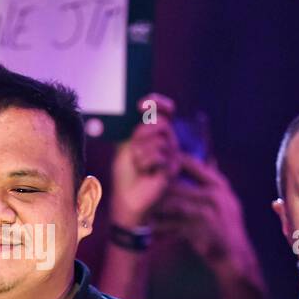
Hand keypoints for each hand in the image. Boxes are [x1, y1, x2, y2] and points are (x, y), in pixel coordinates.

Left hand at [109, 93, 179, 227]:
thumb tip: (144, 106)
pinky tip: (145, 171)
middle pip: (162, 123)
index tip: (140, 105)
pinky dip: (146, 163)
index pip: (165, 111)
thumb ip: (136, 127)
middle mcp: (167, 142)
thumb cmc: (126, 172)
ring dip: (141, 152)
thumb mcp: (126, 145)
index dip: (157, 102)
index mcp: (156, 134)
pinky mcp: (173, 168)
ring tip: (138, 164)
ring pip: (160, 139)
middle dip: (142, 135)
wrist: (127, 196)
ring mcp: (172, 155)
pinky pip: (160, 155)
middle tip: (134, 150)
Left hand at [151, 155, 250, 262]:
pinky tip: (150, 227)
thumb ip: (216, 182)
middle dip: (159, 188)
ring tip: (142, 207)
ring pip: (174, 205)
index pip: (194, 165)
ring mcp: (208, 213)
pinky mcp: (200, 230)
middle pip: (179, 186)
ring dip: (157, 207)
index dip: (173, 162)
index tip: (157, 163)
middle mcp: (216, 196)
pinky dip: (162, 226)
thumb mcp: (227, 201)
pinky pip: (174, 226)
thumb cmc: (226, 227)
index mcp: (220, 186)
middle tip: (141, 186)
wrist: (235, 256)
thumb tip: (211, 159)